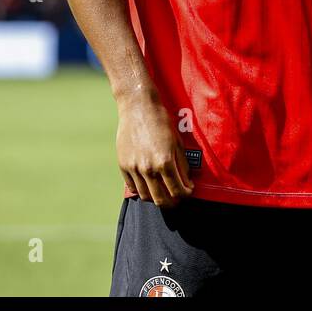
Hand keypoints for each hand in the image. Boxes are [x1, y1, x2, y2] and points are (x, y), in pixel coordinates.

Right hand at [116, 92, 193, 208]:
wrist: (138, 107)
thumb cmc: (162, 122)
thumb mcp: (177, 143)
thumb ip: (182, 165)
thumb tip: (187, 183)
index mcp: (165, 162)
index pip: (177, 191)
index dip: (185, 195)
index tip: (188, 192)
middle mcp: (148, 168)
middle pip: (161, 199)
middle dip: (172, 202)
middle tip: (177, 198)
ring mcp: (133, 168)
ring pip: (145, 196)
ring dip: (156, 197)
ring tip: (164, 192)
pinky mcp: (123, 165)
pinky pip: (132, 187)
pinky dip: (142, 189)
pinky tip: (149, 184)